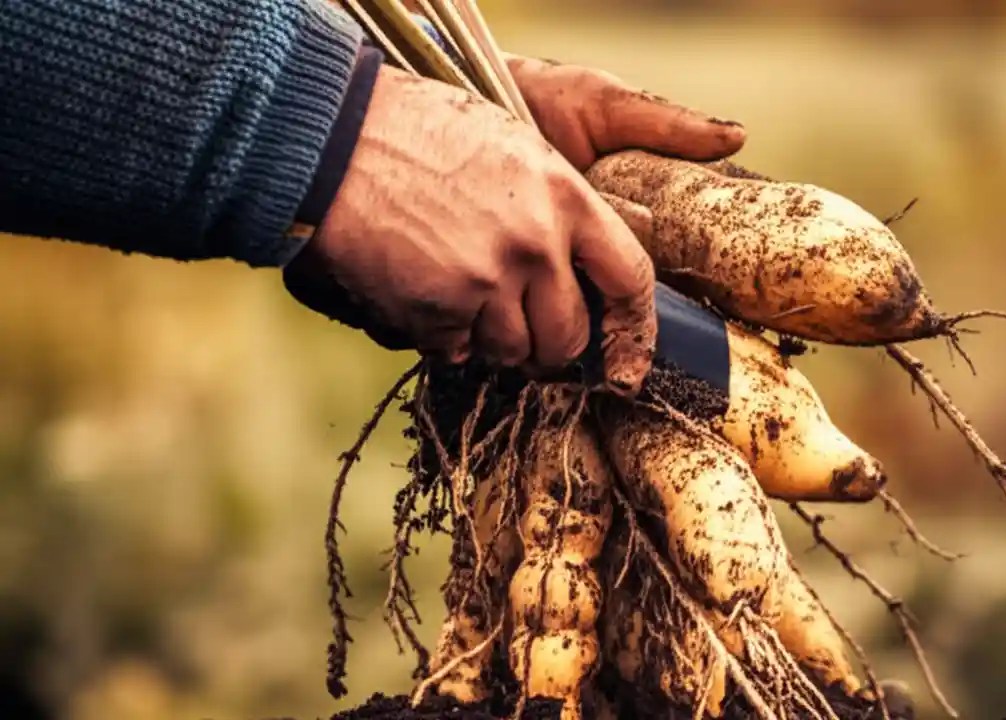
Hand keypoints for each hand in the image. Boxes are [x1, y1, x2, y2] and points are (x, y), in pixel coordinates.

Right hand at [285, 59, 745, 393]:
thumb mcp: (514, 147)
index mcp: (564, 197)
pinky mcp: (439, 311)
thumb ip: (557, 206)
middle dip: (549, 343)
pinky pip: (457, 352)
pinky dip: (443, 338)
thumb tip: (581, 265)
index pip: (630, 279)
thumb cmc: (421, 134)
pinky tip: (423, 293)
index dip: (634, 329)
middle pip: (570, 334)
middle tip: (522, 326)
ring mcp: (486, 282)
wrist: (336, 140)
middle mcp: (535, 245)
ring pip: (514, 353)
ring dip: (493, 341)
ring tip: (462, 295)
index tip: (627, 361)